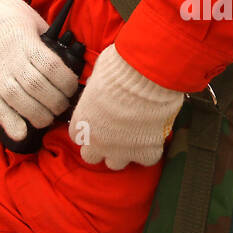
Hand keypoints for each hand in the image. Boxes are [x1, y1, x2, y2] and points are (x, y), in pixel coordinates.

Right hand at [0, 0, 78, 141]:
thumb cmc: (21, 29)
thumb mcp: (39, 28)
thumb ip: (53, 48)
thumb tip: (75, 71)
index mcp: (26, 43)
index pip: (51, 66)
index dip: (66, 82)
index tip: (71, 89)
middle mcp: (9, 60)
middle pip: (36, 85)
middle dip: (55, 102)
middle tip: (63, 106)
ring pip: (18, 99)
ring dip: (38, 115)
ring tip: (48, 118)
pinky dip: (9, 123)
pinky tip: (22, 133)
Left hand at [70, 44, 183, 169]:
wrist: (145, 77)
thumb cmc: (119, 68)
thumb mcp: (98, 74)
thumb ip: (97, 88)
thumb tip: (101, 86)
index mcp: (81, 121)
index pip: (78, 135)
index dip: (90, 128)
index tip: (100, 120)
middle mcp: (97, 141)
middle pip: (92, 156)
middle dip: (102, 145)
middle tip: (116, 131)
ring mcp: (121, 150)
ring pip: (116, 164)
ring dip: (123, 151)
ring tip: (135, 136)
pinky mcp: (145, 152)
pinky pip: (146, 159)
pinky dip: (151, 149)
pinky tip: (154, 135)